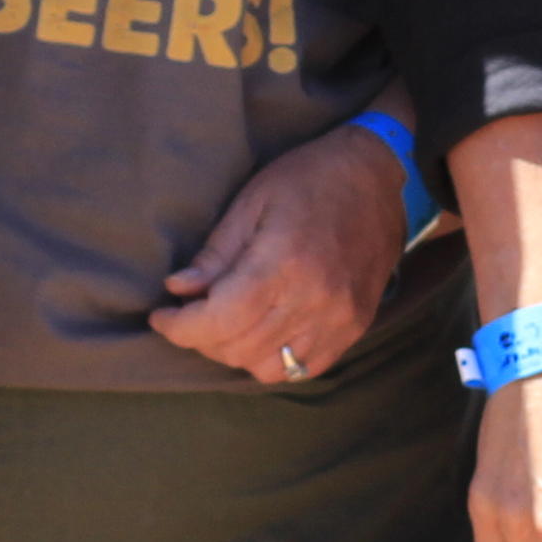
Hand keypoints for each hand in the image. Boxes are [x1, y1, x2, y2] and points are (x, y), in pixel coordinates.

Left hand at [148, 121, 401, 385]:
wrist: (379, 173)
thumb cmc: (309, 177)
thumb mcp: (251, 201)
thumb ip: (215, 254)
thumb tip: (178, 290)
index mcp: (283, 262)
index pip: (218, 321)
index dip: (179, 327)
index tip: (162, 316)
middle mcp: (315, 298)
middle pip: (238, 348)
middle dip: (201, 337)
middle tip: (191, 312)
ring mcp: (340, 317)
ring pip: (269, 367)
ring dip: (236, 351)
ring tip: (226, 322)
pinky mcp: (355, 325)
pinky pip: (304, 368)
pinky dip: (274, 357)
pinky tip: (263, 330)